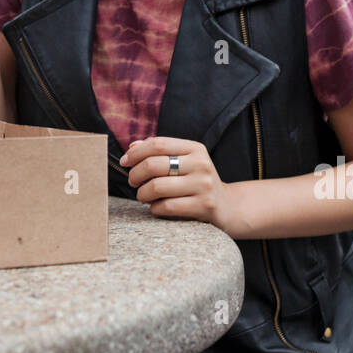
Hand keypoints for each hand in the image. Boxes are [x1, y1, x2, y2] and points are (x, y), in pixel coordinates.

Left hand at [119, 136, 238, 232]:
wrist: (227, 206)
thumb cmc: (197, 181)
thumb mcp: (184, 162)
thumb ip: (160, 152)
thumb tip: (132, 146)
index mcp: (195, 148)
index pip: (158, 144)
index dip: (136, 152)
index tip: (125, 162)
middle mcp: (201, 164)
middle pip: (153, 165)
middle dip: (135, 174)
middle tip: (132, 181)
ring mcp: (203, 185)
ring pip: (156, 187)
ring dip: (142, 194)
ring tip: (143, 196)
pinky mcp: (203, 206)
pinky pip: (166, 207)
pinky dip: (154, 208)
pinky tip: (156, 207)